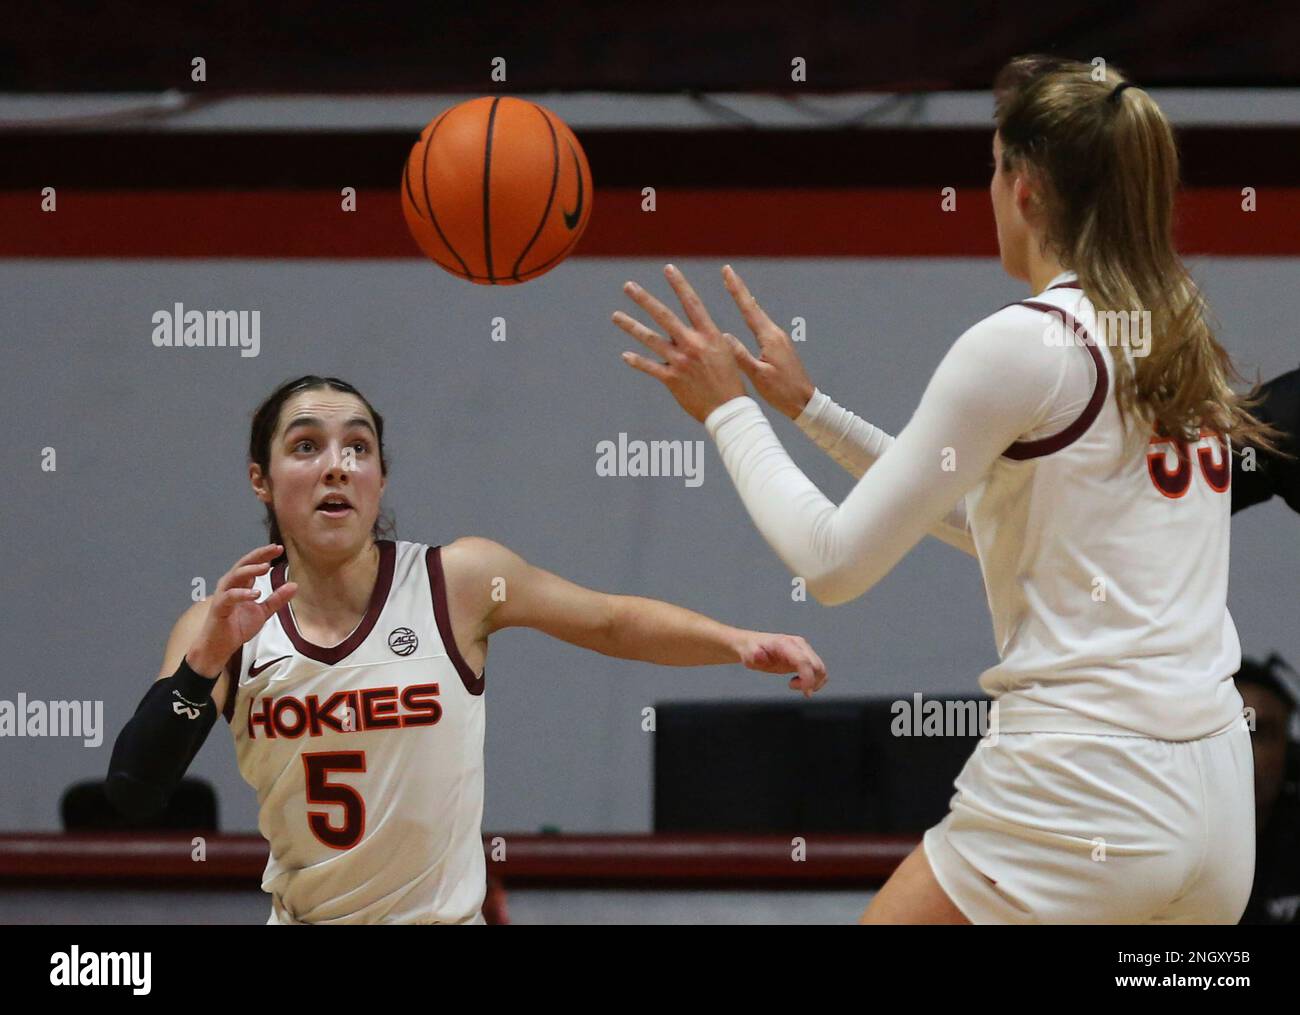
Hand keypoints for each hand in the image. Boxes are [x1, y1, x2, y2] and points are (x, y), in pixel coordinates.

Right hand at [187, 544, 297, 676]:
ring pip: (234, 576)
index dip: (264, 555)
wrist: (219, 647)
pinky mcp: (219, 608)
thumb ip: (277, 599)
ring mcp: (223, 595)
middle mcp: (230, 585)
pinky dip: (242, 593)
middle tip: (274, 549)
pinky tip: (255, 593)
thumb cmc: (237, 627)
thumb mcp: (263, 612)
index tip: (279, 548)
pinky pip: (229, 597)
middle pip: (243, 564)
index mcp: (240, 584)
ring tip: (265, 567)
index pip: (252, 564)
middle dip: (259, 556)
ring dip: (250, 570)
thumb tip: (294, 585)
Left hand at [612, 263, 747, 422]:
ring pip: (650, 339)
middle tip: (628, 286)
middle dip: (644, 299)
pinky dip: (637, 361)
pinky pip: (650, 367)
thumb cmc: (731, 380)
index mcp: (709, 335)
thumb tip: (704, 328)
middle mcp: (692, 345)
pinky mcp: (672, 379)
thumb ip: (709, 338)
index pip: (691, 303)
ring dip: (631, 326)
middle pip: (664, 316)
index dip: (679, 284)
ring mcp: (680, 362)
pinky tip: (625, 355)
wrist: (728, 409)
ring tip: (615, 315)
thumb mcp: (726, 352)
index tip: (668, 268)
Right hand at [721, 265, 815, 419]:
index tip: (727, 272)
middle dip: (739, 290)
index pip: (749, 308)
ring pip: (757, 315)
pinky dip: (751, 315)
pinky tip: (749, 314)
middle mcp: (775, 334)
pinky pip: (761, 326)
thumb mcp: (758, 376)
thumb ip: (741, 355)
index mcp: (770, 338)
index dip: (736, 289)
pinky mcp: (779, 347)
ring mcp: (779, 340)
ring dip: (745, 301)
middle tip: (727, 273)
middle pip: (753, 307)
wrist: (805, 402)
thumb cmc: (782, 392)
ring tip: (733, 288)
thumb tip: (723, 335)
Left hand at [737, 631, 827, 698]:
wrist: (752, 645)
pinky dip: (814, 681)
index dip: (808, 678)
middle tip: (792, 686)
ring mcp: (804, 650)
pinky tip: (798, 682)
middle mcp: (798, 645)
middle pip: (817, 666)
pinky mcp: (805, 657)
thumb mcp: (748, 654)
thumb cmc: (750, 650)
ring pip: (821, 669)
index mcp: (785, 644)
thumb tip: (759, 655)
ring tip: (794, 684)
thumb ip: (754, 655)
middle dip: (810, 682)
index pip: (804, 662)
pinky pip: (818, 671)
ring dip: (814, 682)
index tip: (805, 692)